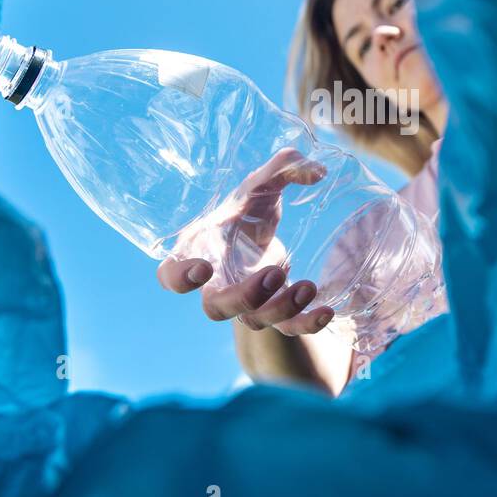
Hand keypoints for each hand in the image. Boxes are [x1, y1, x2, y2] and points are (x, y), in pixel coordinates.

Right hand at [155, 149, 335, 334]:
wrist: (259, 236)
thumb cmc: (249, 210)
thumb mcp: (262, 184)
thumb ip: (283, 167)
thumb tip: (317, 171)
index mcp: (200, 251)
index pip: (170, 275)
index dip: (180, 278)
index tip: (202, 267)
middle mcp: (217, 283)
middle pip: (215, 307)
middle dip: (243, 297)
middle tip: (272, 273)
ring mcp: (245, 302)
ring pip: (253, 320)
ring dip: (281, 308)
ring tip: (308, 286)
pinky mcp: (273, 312)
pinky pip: (286, 328)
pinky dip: (306, 325)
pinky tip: (326, 312)